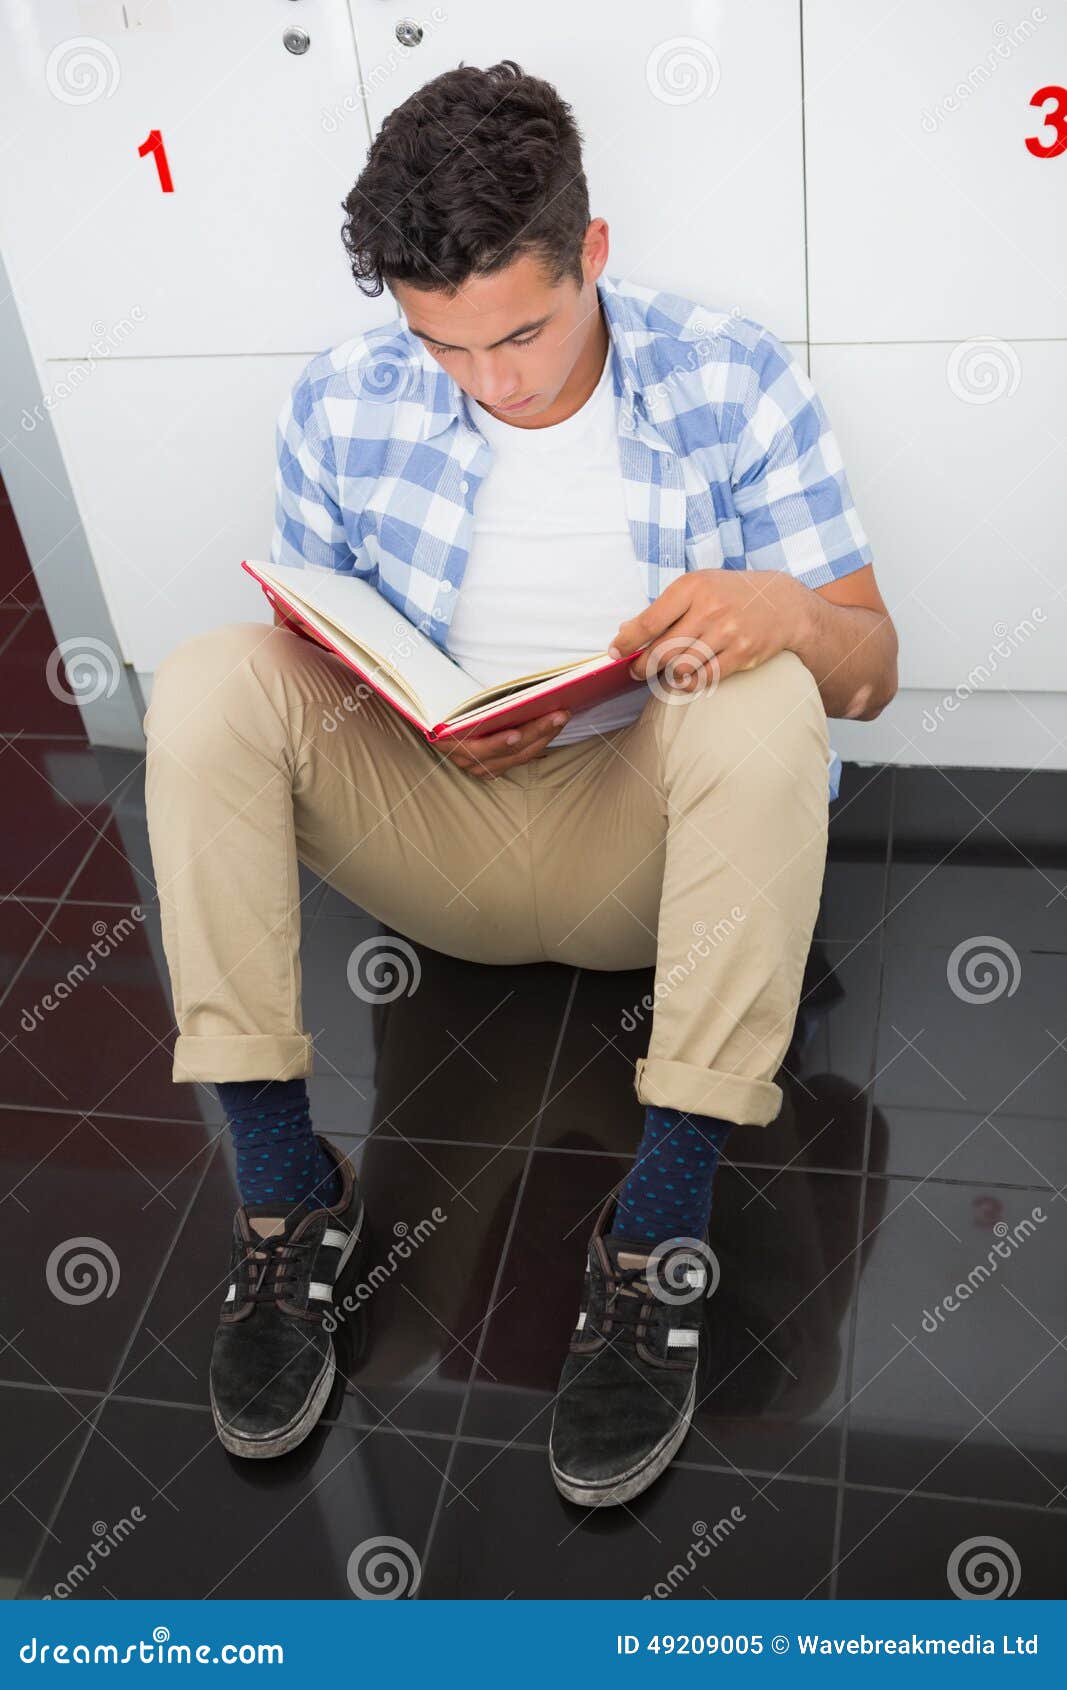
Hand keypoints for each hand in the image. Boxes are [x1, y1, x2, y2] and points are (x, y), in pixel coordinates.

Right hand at [439, 709, 570, 777]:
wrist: (433, 716)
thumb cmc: (439, 704)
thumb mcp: (445, 698)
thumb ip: (465, 698)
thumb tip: (490, 675)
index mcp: (449, 743)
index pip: (478, 748)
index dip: (498, 744)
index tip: (515, 735)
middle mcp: (466, 760)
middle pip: (508, 752)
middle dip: (537, 733)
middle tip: (559, 715)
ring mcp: (480, 766)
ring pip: (519, 756)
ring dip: (544, 737)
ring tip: (561, 718)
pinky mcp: (493, 766)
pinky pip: (520, 758)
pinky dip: (538, 743)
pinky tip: (552, 729)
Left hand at [609, 569, 809, 691]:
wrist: (783, 603)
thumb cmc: (732, 594)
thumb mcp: (698, 587)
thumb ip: (664, 608)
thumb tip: (627, 632)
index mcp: (693, 587)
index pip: (649, 622)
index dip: (627, 642)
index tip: (615, 652)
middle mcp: (710, 609)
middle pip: (662, 650)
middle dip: (642, 665)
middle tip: (636, 670)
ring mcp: (728, 632)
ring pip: (681, 667)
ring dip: (667, 675)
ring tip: (664, 672)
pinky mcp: (742, 653)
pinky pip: (704, 678)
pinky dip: (688, 682)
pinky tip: (685, 677)